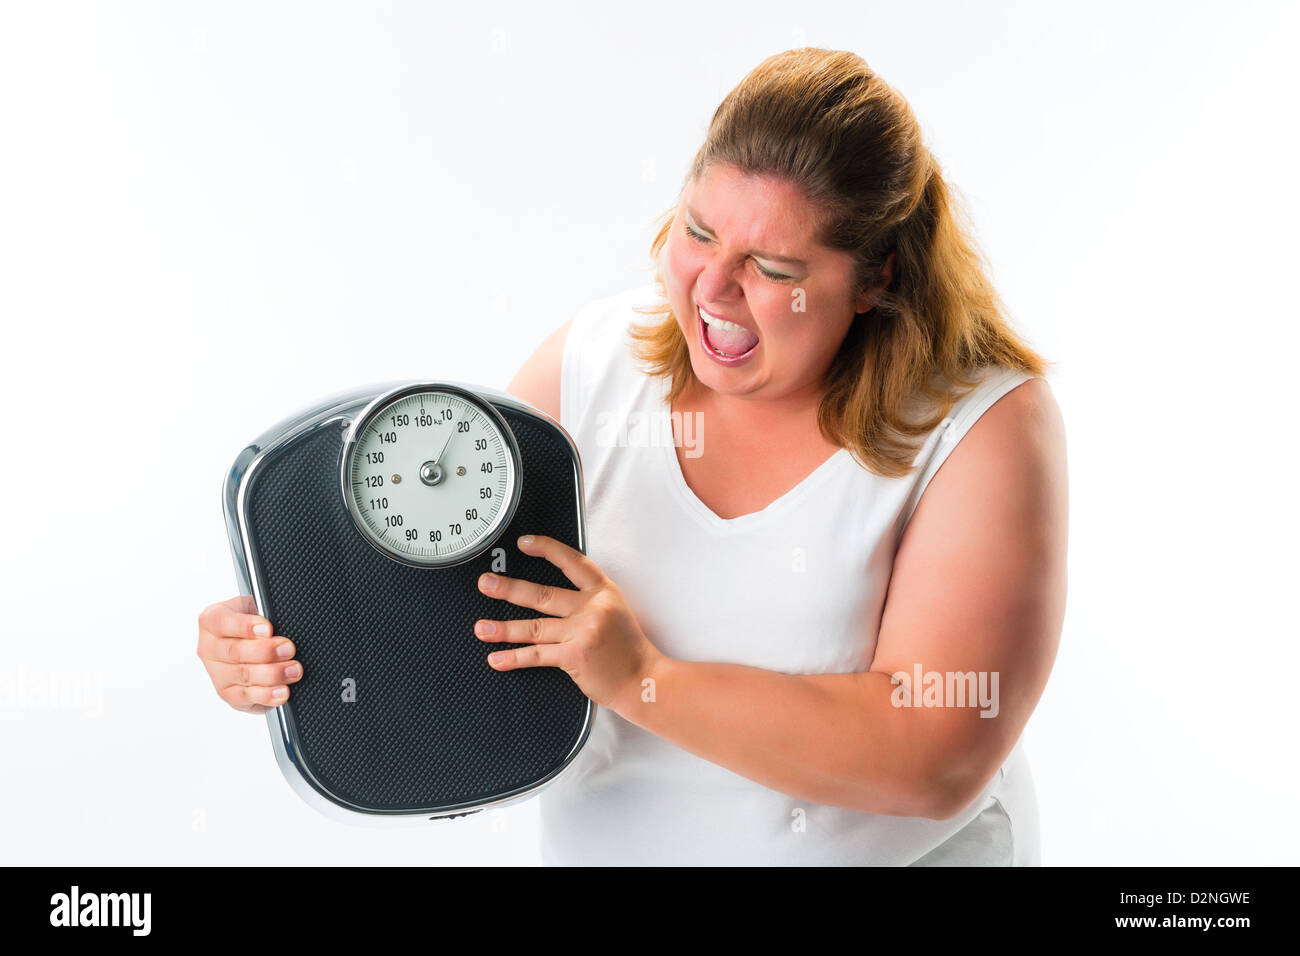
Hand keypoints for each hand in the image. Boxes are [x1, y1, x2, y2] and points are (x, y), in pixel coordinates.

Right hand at [197, 595, 303, 712]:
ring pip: (243, 675)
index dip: (246, 626)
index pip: (223, 622)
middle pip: (235, 651)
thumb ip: (263, 612)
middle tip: (289, 649)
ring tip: (294, 670)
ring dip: (272, 673)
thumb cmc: (255, 624)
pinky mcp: (227, 693)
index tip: (268, 629)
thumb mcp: (256, 608)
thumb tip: (280, 623)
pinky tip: (282, 691)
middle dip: (266, 651)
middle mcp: (209, 647)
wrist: (253, 645)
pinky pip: (246, 696)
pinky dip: (267, 695)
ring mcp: (216, 672)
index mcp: (211, 620)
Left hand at [474, 534, 664, 712]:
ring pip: (534, 627)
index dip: (546, 549)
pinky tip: (497, 658)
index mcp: (603, 591)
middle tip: (486, 583)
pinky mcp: (574, 655)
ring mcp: (583, 631)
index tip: (524, 543)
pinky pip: (537, 655)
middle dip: (509, 589)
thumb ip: (588, 600)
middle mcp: (592, 607)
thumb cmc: (628, 650)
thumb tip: (552, 596)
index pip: (571, 562)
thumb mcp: (615, 611)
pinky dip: (514, 658)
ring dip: (503, 628)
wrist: (644, 680)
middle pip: (542, 594)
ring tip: (481, 627)